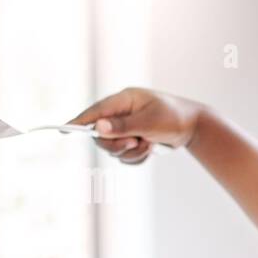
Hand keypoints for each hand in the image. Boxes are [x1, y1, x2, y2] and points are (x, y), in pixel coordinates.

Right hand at [67, 87, 204, 164]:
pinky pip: (124, 157)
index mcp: (124, 100)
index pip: (95, 112)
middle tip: (136, 143)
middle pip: (101, 136)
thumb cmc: (173, 117)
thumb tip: (97, 127)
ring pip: (114, 150)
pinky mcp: (132, 140)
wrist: (194, 127)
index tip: (64, 130)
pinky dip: (137, 158)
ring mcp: (126, 127)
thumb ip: (122, 126)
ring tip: (149, 144)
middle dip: (118, 145)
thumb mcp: (149, 122)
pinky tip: (150, 149)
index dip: (79, 122)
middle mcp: (121, 113)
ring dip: (131, 153)